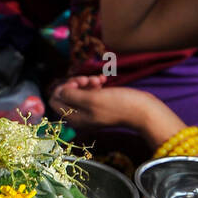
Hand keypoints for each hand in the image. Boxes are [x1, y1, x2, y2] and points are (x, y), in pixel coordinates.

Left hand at [49, 79, 181, 143]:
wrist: (143, 111)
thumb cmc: (118, 105)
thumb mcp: (91, 99)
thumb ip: (71, 96)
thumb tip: (58, 92)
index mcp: (74, 118)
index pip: (55, 101)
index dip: (62, 88)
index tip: (76, 84)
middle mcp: (80, 116)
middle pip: (67, 94)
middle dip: (75, 83)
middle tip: (88, 80)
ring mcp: (91, 110)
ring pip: (79, 90)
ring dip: (87, 81)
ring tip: (99, 80)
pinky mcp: (101, 104)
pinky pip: (91, 91)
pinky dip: (95, 83)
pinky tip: (104, 80)